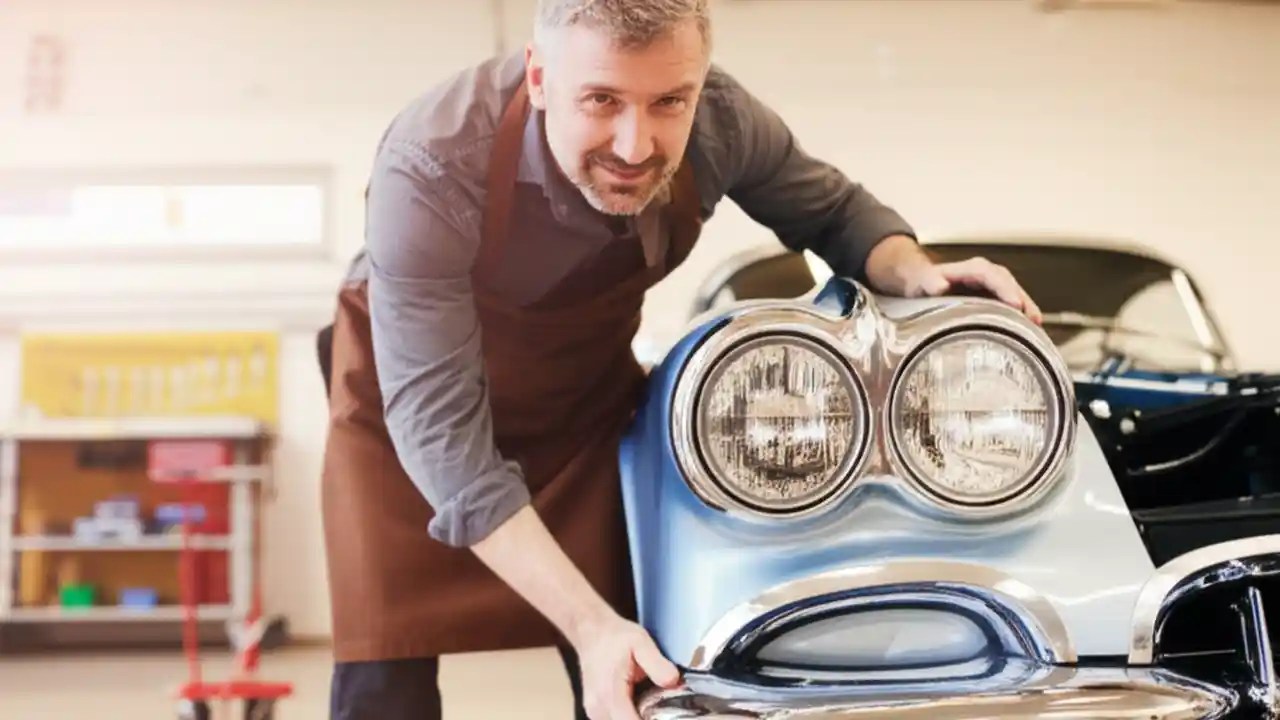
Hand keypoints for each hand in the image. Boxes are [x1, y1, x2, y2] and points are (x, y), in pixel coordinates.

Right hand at [571, 611, 681, 719]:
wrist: (591, 630)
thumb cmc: (613, 636)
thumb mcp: (640, 642)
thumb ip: (657, 664)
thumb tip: (673, 681)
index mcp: (610, 694)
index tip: (665, 715)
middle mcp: (598, 708)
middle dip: (648, 719)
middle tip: (662, 708)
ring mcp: (595, 711)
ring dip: (638, 719)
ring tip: (651, 703)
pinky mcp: (596, 711)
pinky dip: (629, 716)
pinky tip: (639, 703)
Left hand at [904, 256, 1041, 323]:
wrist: (921, 282)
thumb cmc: (922, 282)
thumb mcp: (922, 281)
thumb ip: (930, 282)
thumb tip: (939, 286)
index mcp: (971, 269)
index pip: (993, 276)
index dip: (1005, 289)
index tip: (1016, 304)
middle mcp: (986, 274)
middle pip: (1009, 284)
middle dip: (1022, 300)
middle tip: (1033, 319)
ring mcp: (992, 285)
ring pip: (1014, 293)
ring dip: (1026, 308)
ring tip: (1036, 325)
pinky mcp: (993, 296)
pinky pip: (1011, 302)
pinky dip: (1021, 313)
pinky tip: (1030, 327)